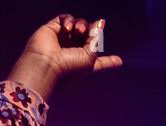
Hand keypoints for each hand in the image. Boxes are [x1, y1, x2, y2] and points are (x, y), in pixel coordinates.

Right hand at [7, 14, 122, 101]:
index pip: (99, 61)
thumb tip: (100, 23)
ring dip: (81, 25)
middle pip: (89, 36)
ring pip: (78, 25)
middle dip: (91, 32)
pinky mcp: (53, 29)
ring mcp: (63, 40)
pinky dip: (69, 20)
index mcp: (84, 63)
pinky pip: (65, 18)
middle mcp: (74, 51)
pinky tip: (67, 29)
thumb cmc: (69, 67)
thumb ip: (97, 41)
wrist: (46, 65)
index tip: (119, 61)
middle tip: (86, 33)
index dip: (109, 61)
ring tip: (78, 30)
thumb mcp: (90, 58)